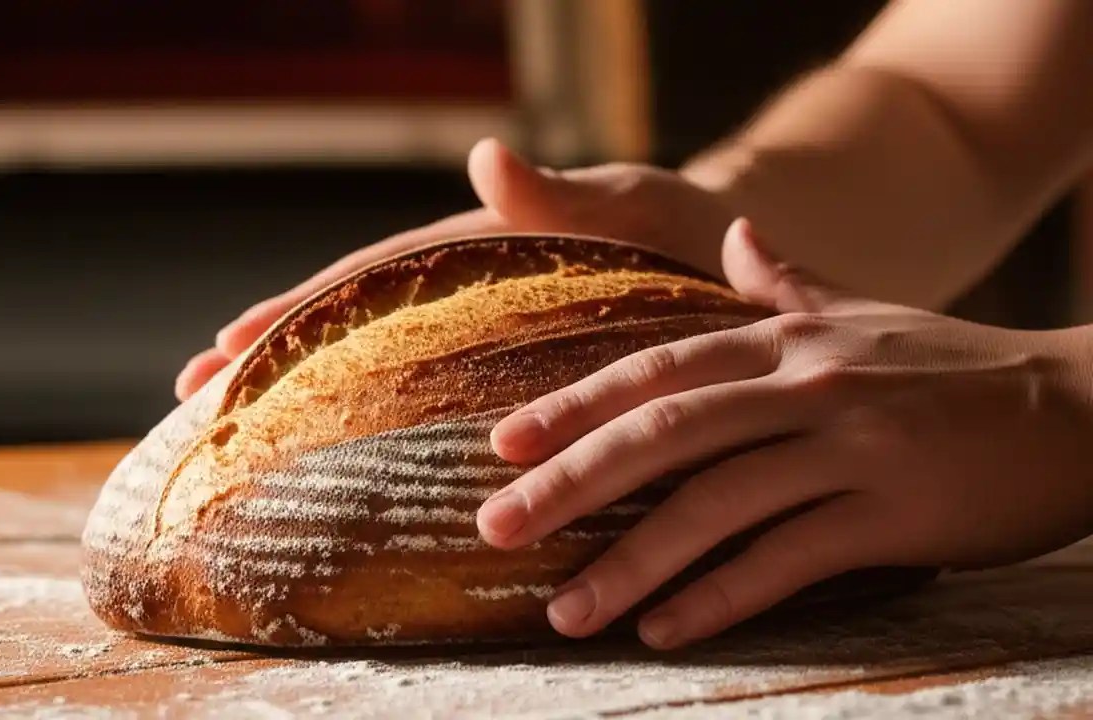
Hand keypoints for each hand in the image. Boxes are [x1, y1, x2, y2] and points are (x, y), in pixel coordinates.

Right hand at [174, 139, 735, 399]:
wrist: (747, 272)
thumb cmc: (694, 232)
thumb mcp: (636, 204)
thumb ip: (563, 194)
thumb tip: (486, 154)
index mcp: (486, 250)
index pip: (373, 277)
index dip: (300, 308)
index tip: (227, 341)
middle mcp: (475, 296)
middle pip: (355, 323)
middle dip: (274, 353)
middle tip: (192, 395)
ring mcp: (492, 341)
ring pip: (385, 367)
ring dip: (308, 394)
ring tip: (233, 429)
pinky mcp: (524, 383)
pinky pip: (438, 405)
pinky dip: (381, 425)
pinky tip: (343, 460)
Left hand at [478, 218, 1092, 649]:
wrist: (1084, 406)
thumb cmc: (958, 367)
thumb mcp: (864, 315)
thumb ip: (790, 284)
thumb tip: (738, 237)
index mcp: (786, 341)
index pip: (657, 367)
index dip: (575, 404)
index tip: (504, 444)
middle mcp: (806, 386)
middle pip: (665, 430)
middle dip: (572, 481)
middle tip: (496, 527)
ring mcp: (852, 448)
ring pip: (718, 505)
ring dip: (633, 561)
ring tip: (566, 612)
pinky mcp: (897, 513)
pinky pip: (791, 560)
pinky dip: (722, 595)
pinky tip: (665, 628)